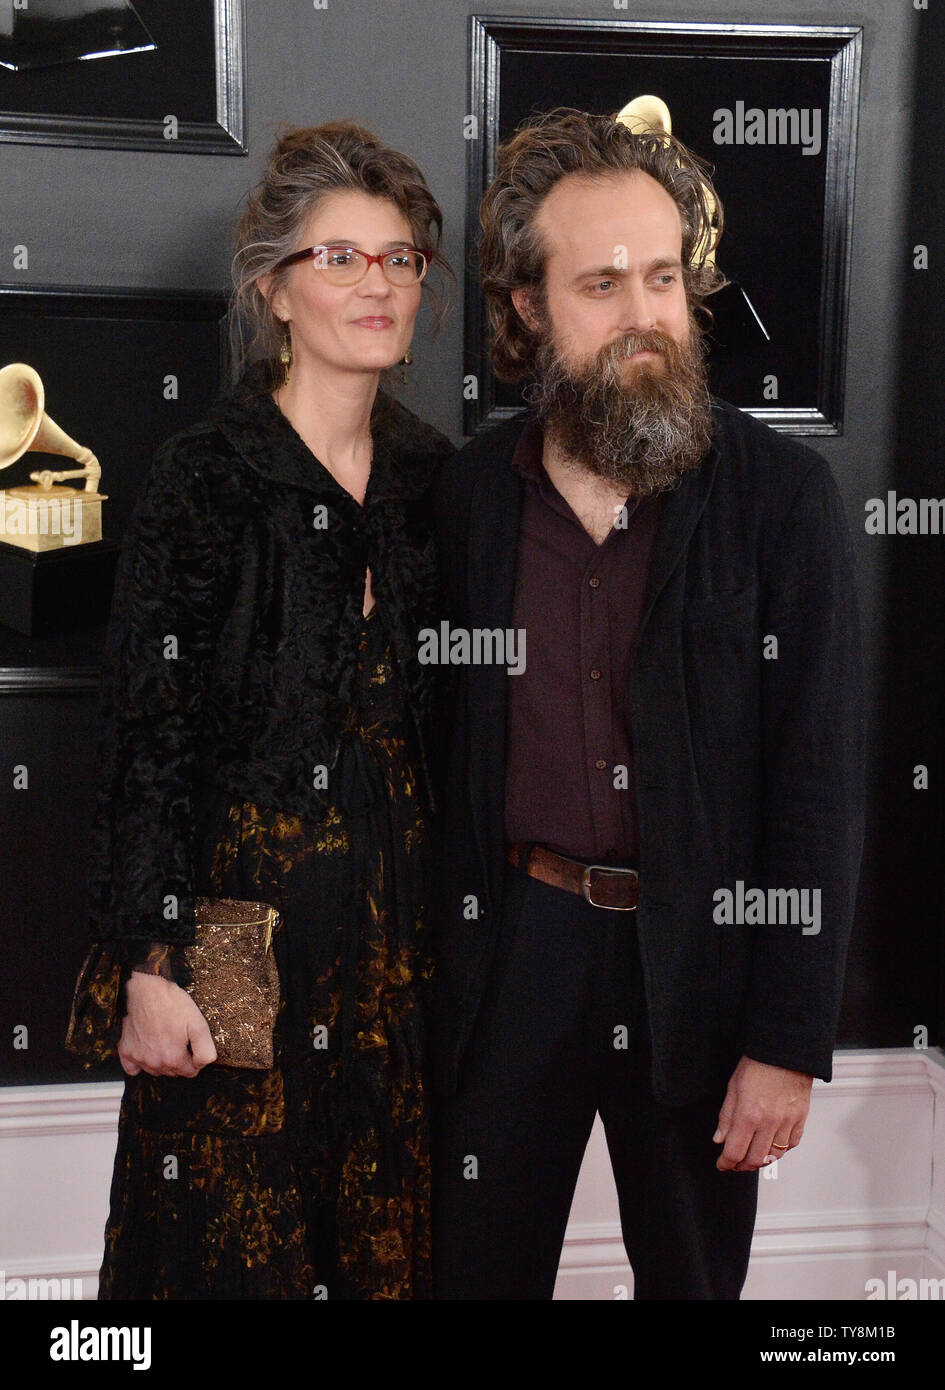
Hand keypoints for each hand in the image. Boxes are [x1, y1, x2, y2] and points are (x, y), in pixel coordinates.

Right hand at [118, 973, 217, 1077]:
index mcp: (173, 1058)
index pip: (191, 1071)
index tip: (192, 1043)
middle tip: (179, 1037)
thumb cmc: (171, 1003)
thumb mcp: (199, 1023)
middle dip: (179, 1059)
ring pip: (156, 1070)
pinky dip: (140, 1063)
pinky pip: (133, 1068)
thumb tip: (204, 1064)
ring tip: (164, 1038)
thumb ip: (205, 1049)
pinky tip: (146, 1048)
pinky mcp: (125, 1051)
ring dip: (162, 1060)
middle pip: (173, 1072)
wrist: (146, 989)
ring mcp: (138, 1058)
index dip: (195, 1058)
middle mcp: (155, 1063)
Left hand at [713, 1055, 812, 1171]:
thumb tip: (720, 1139)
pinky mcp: (800, 1118)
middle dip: (741, 1166)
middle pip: (754, 1159)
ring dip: (761, 1161)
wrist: (784, 1051)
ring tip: (752, 1157)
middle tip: (735, 1163)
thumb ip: (726, 1117)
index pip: (735, 1152)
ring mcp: (787, 1122)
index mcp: (748, 1115)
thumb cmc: (758, 1064)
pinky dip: (782, 1150)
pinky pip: (792, 1144)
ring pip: (774, 1156)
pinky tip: (773, 1146)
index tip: (722, 1164)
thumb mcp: (733, 1087)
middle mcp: (769, 1123)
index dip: (726, 1162)